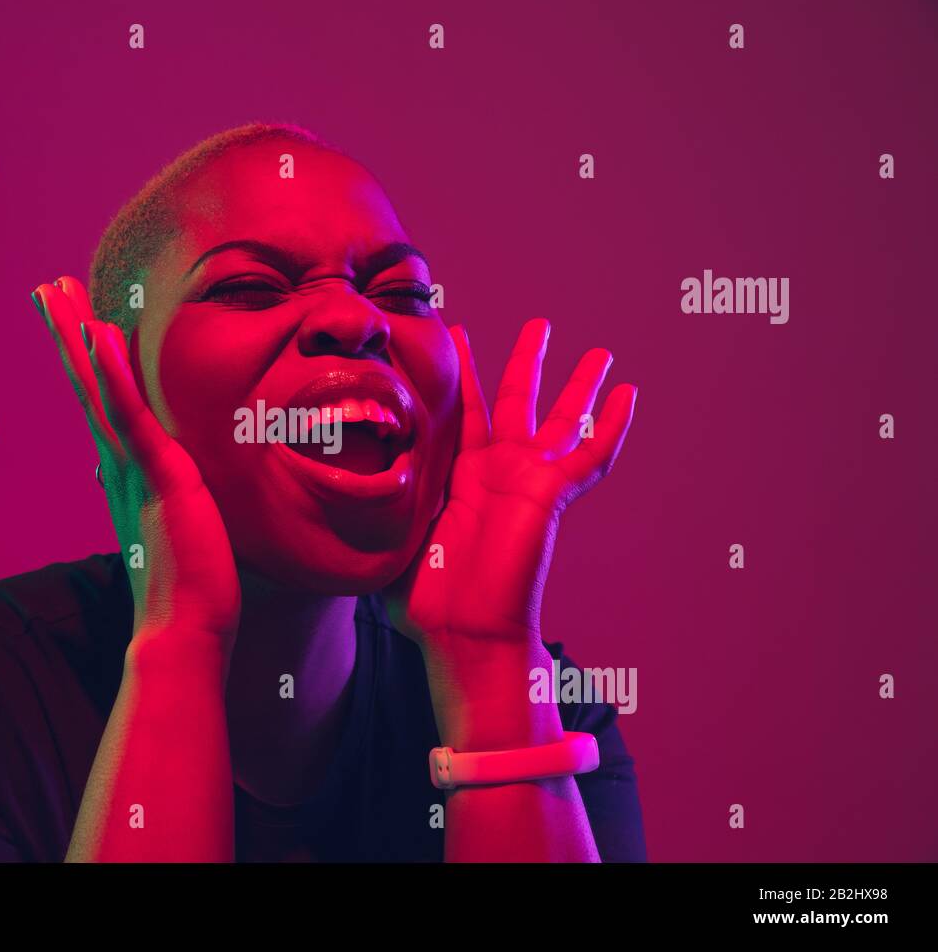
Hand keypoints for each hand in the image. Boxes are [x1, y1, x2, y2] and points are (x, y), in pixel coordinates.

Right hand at [32, 277, 240, 660]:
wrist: (184, 633)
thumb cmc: (187, 588)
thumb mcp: (177, 527)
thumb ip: (165, 499)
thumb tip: (161, 488)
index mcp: (126, 473)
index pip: (103, 403)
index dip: (87, 360)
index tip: (77, 322)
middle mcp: (120, 465)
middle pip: (87, 384)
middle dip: (68, 332)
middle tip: (47, 288)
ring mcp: (134, 469)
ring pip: (97, 389)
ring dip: (77, 335)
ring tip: (57, 290)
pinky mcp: (159, 476)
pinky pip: (132, 416)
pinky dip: (113, 374)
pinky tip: (100, 333)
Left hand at [384, 318, 636, 653]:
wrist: (462, 632)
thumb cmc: (425, 599)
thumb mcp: (388, 536)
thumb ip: (371, 502)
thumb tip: (327, 478)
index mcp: (461, 477)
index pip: (464, 409)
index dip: (464, 372)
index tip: (458, 331)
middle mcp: (498, 471)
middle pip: (518, 400)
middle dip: (529, 361)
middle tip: (540, 324)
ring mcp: (528, 481)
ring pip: (561, 420)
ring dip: (579, 385)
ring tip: (600, 352)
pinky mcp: (550, 494)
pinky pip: (590, 458)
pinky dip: (612, 428)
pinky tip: (630, 396)